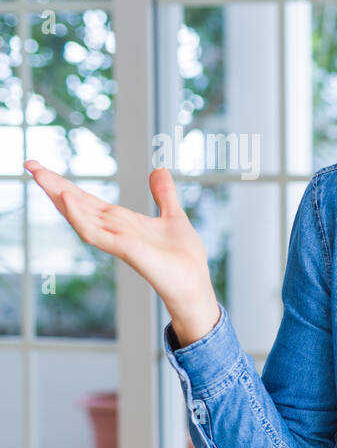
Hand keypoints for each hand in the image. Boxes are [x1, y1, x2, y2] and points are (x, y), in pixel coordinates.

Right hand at [23, 160, 219, 345]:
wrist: (195, 283)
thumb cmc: (184, 257)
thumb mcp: (174, 216)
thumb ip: (163, 194)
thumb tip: (159, 169)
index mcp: (122, 222)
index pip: (88, 200)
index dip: (67, 184)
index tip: (44, 167)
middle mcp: (115, 230)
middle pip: (78, 204)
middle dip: (54, 185)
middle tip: (29, 164)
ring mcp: (117, 240)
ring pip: (80, 216)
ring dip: (60, 196)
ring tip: (39, 175)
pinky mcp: (125, 249)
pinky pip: (95, 233)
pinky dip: (80, 216)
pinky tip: (67, 198)